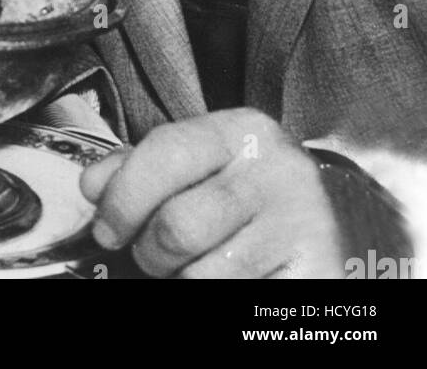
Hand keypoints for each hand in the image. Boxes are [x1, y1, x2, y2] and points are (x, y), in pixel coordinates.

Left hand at [80, 108, 343, 277]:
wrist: (336, 221)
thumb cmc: (247, 192)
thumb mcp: (199, 163)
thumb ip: (141, 167)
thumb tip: (93, 185)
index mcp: (241, 130)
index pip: (164, 152)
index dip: (122, 198)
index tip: (106, 228)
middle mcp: (277, 170)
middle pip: (177, 226)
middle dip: (150, 251)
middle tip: (154, 254)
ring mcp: (303, 225)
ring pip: (204, 274)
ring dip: (183, 280)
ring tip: (196, 266)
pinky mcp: (317, 276)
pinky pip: (237, 300)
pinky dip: (218, 296)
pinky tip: (230, 278)